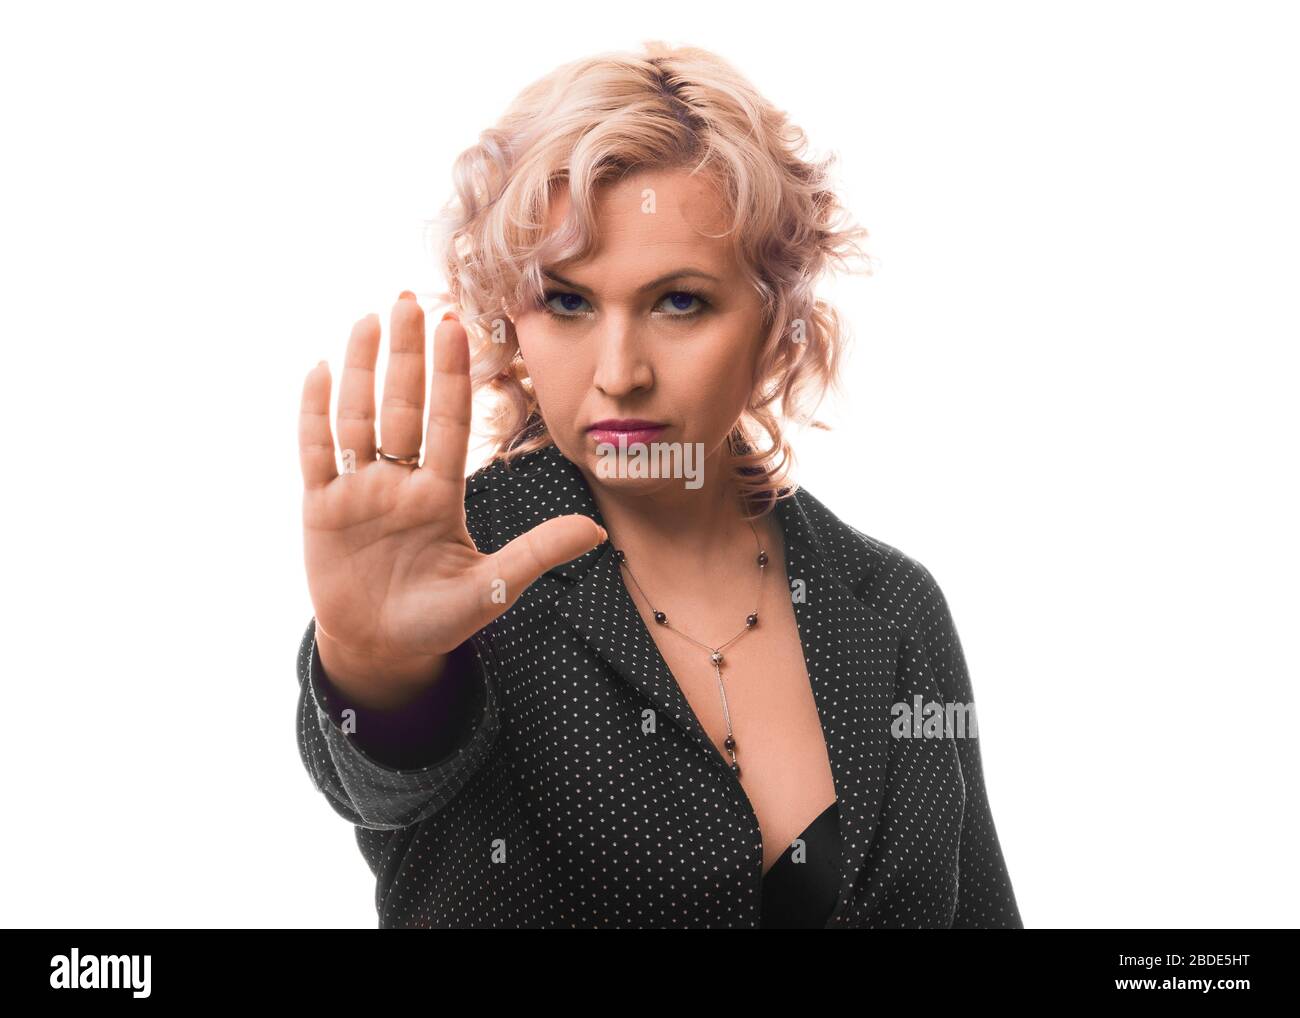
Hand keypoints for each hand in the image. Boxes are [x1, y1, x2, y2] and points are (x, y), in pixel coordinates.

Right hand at [297, 293, 605, 687]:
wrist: (382, 649)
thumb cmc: (436, 620)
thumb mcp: (491, 590)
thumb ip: (535, 555)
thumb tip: (595, 532)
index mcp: (440, 497)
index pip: (448, 424)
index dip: (451, 378)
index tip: (458, 328)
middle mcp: (400, 483)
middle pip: (403, 407)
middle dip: (407, 355)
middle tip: (409, 298)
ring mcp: (359, 492)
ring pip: (359, 418)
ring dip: (363, 369)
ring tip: (369, 318)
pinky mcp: (321, 508)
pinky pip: (316, 452)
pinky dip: (315, 413)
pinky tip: (321, 369)